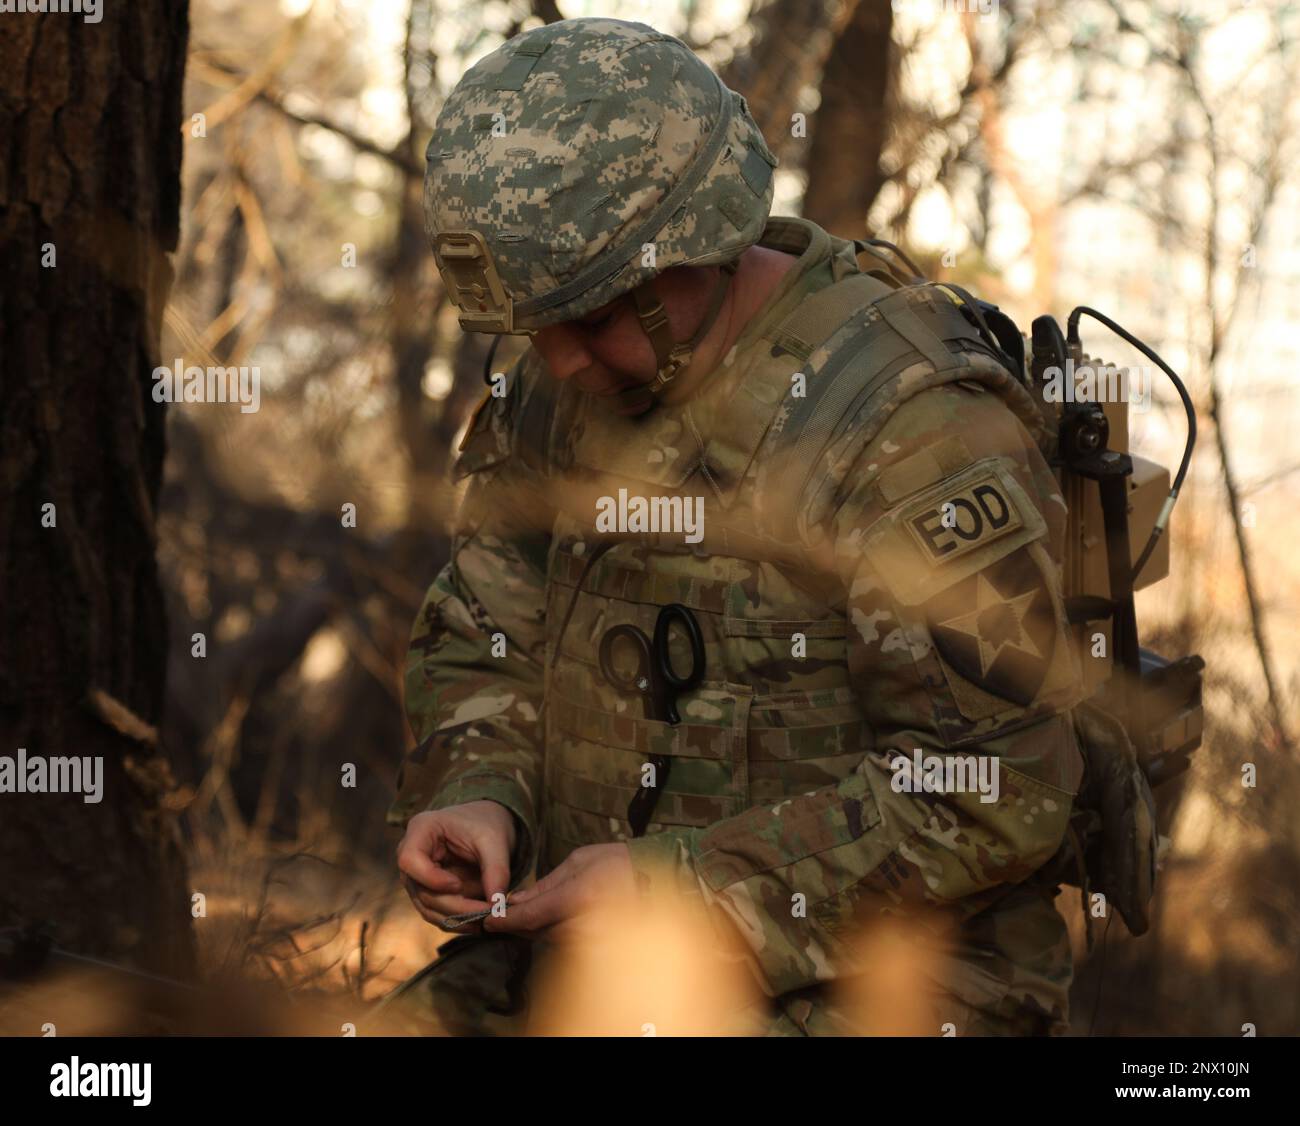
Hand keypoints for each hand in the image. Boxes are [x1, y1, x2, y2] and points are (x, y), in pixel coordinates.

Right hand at [396, 800, 515, 930]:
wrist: (487, 826)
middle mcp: (411, 854)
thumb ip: (496, 870)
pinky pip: (437, 913)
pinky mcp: (427, 892)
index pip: (410, 860)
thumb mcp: (495, 841)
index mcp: (421, 829)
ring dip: (458, 918)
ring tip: (487, 919)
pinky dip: (457, 920)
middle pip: (422, 891)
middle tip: (487, 912)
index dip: (431, 878)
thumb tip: (496, 905)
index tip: (459, 885)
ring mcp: (416, 876)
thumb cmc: (487, 824)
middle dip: (455, 906)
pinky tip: (479, 922)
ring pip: (428, 908)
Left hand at [485, 843, 635, 941]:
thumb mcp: (576, 862)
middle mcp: (582, 922)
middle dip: (518, 924)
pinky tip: (555, 919)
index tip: (489, 921)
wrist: (651, 875)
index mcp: (575, 898)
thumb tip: (516, 901)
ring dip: (536, 928)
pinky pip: (566, 940)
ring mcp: (591, 937)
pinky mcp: (597, 943)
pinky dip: (555, 931)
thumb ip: (544, 885)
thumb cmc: (615, 862)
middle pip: (536, 931)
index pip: (529, 917)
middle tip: (503, 915)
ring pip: (549, 938)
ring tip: (530, 913)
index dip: (506, 920)